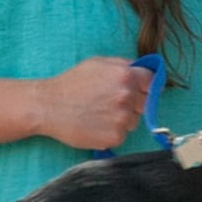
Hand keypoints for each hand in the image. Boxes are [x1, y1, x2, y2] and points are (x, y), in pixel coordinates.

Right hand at [36, 57, 152, 151]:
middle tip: (111, 103)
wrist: (49, 107)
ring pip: (134, 121)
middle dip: (133, 103)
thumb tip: (143, 70)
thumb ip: (124, 65)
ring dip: (122, 119)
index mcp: (125, 75)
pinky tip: (96, 125)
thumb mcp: (98, 63)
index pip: (152, 82)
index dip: (146, 86)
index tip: (141, 91)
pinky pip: (122, 135)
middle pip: (145, 103)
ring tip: (100, 114)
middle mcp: (127, 96)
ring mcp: (122, 119)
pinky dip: (112, 132)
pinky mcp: (115, 137)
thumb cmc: (71, 83)